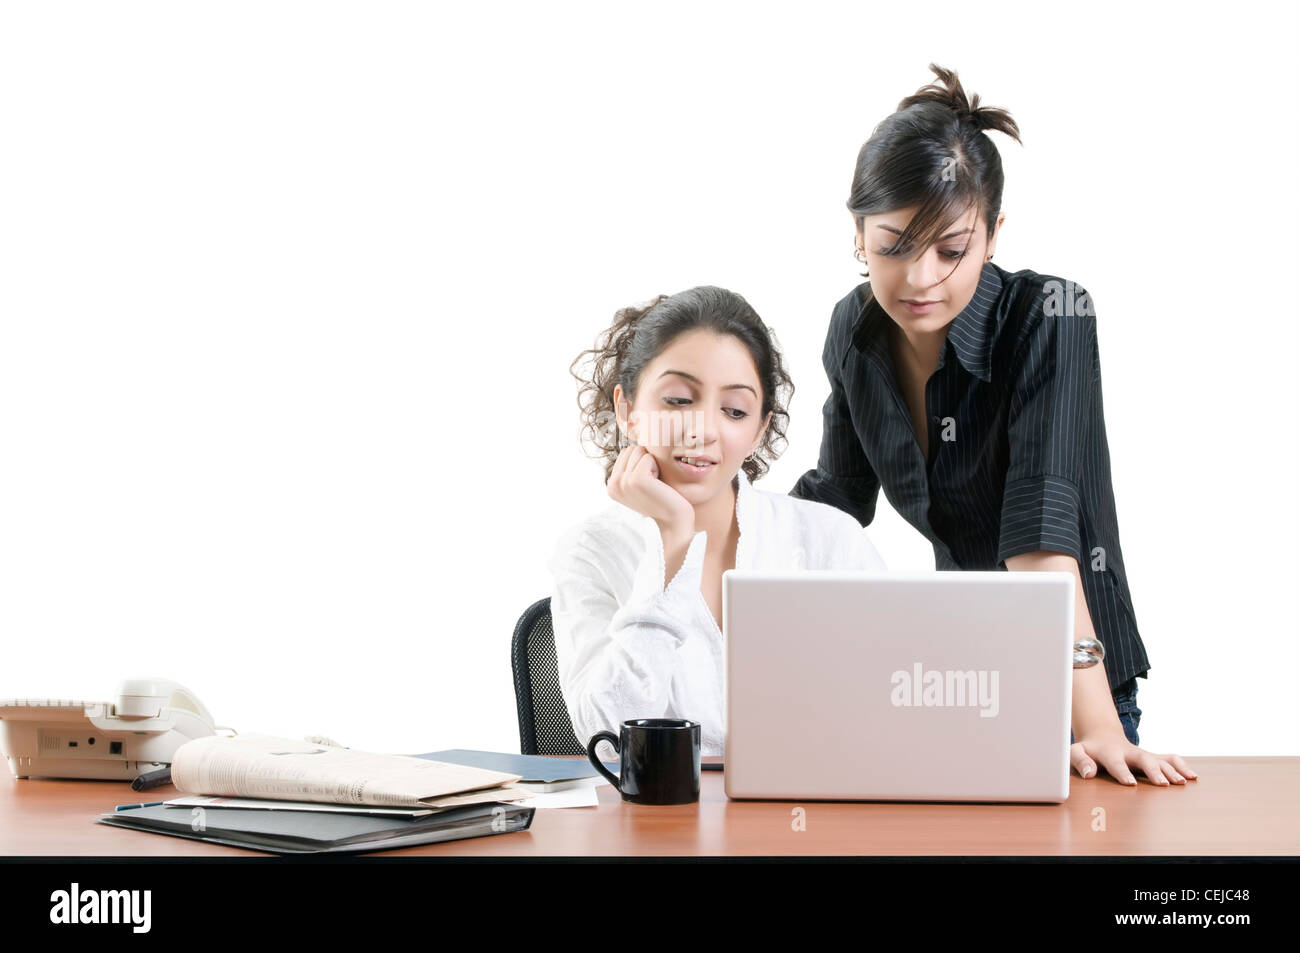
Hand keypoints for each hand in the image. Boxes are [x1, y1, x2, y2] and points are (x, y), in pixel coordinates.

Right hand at [606, 444, 694, 540]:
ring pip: (639, 451)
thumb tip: (634, 436)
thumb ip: (632, 465)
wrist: (674, 522)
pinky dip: (658, 468)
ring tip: (656, 485)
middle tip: (654, 485)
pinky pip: (649, 458)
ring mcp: (623, 482)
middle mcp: (613, 484)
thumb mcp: (641, 482)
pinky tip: (659, 485)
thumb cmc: (663, 499)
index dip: (642, 463)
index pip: (626, 452)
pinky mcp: (636, 480)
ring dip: (653, 465)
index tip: (648, 484)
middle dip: (646, 462)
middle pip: (631, 449)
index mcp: (611, 485)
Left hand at [1071, 728, 1198, 785]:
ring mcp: (1143, 753)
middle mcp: (1129, 752)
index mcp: (1109, 752)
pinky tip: (1193, 777)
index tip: (1130, 784)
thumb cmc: (1089, 750)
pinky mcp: (1153, 756)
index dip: (1122, 772)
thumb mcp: (1076, 752)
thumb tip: (1088, 774)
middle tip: (1162, 784)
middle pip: (1143, 759)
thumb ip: (1080, 761)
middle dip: (1153, 771)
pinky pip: (1170, 758)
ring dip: (1171, 770)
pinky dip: (1182, 766)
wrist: (1103, 736)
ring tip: (1182, 782)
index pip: (1116, 762)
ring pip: (1160, 759)